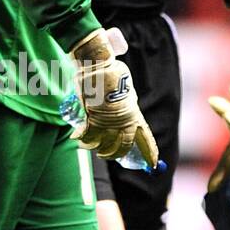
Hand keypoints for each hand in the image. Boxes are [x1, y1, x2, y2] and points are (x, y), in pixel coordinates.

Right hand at [69, 27, 158, 164]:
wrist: (99, 65)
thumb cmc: (112, 74)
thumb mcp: (127, 91)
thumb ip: (127, 104)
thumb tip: (128, 113)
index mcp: (134, 114)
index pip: (145, 138)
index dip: (150, 152)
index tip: (153, 164)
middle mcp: (123, 121)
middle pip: (122, 147)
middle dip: (115, 154)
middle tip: (107, 155)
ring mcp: (107, 121)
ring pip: (103, 145)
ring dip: (96, 149)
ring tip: (91, 147)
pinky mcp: (92, 119)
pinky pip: (87, 137)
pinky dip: (81, 139)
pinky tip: (77, 138)